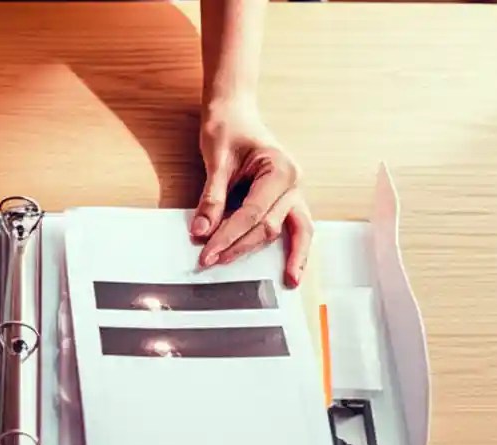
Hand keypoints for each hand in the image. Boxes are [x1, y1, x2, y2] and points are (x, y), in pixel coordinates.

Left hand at [189, 102, 312, 287]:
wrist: (234, 111)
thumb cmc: (227, 127)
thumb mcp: (216, 159)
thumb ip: (212, 197)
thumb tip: (201, 231)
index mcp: (280, 168)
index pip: (252, 213)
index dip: (228, 235)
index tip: (206, 252)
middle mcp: (293, 181)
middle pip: (270, 226)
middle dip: (242, 247)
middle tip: (213, 262)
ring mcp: (294, 191)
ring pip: (294, 229)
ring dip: (281, 255)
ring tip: (287, 281)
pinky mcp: (287, 198)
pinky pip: (295, 226)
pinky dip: (295, 246)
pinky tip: (294, 268)